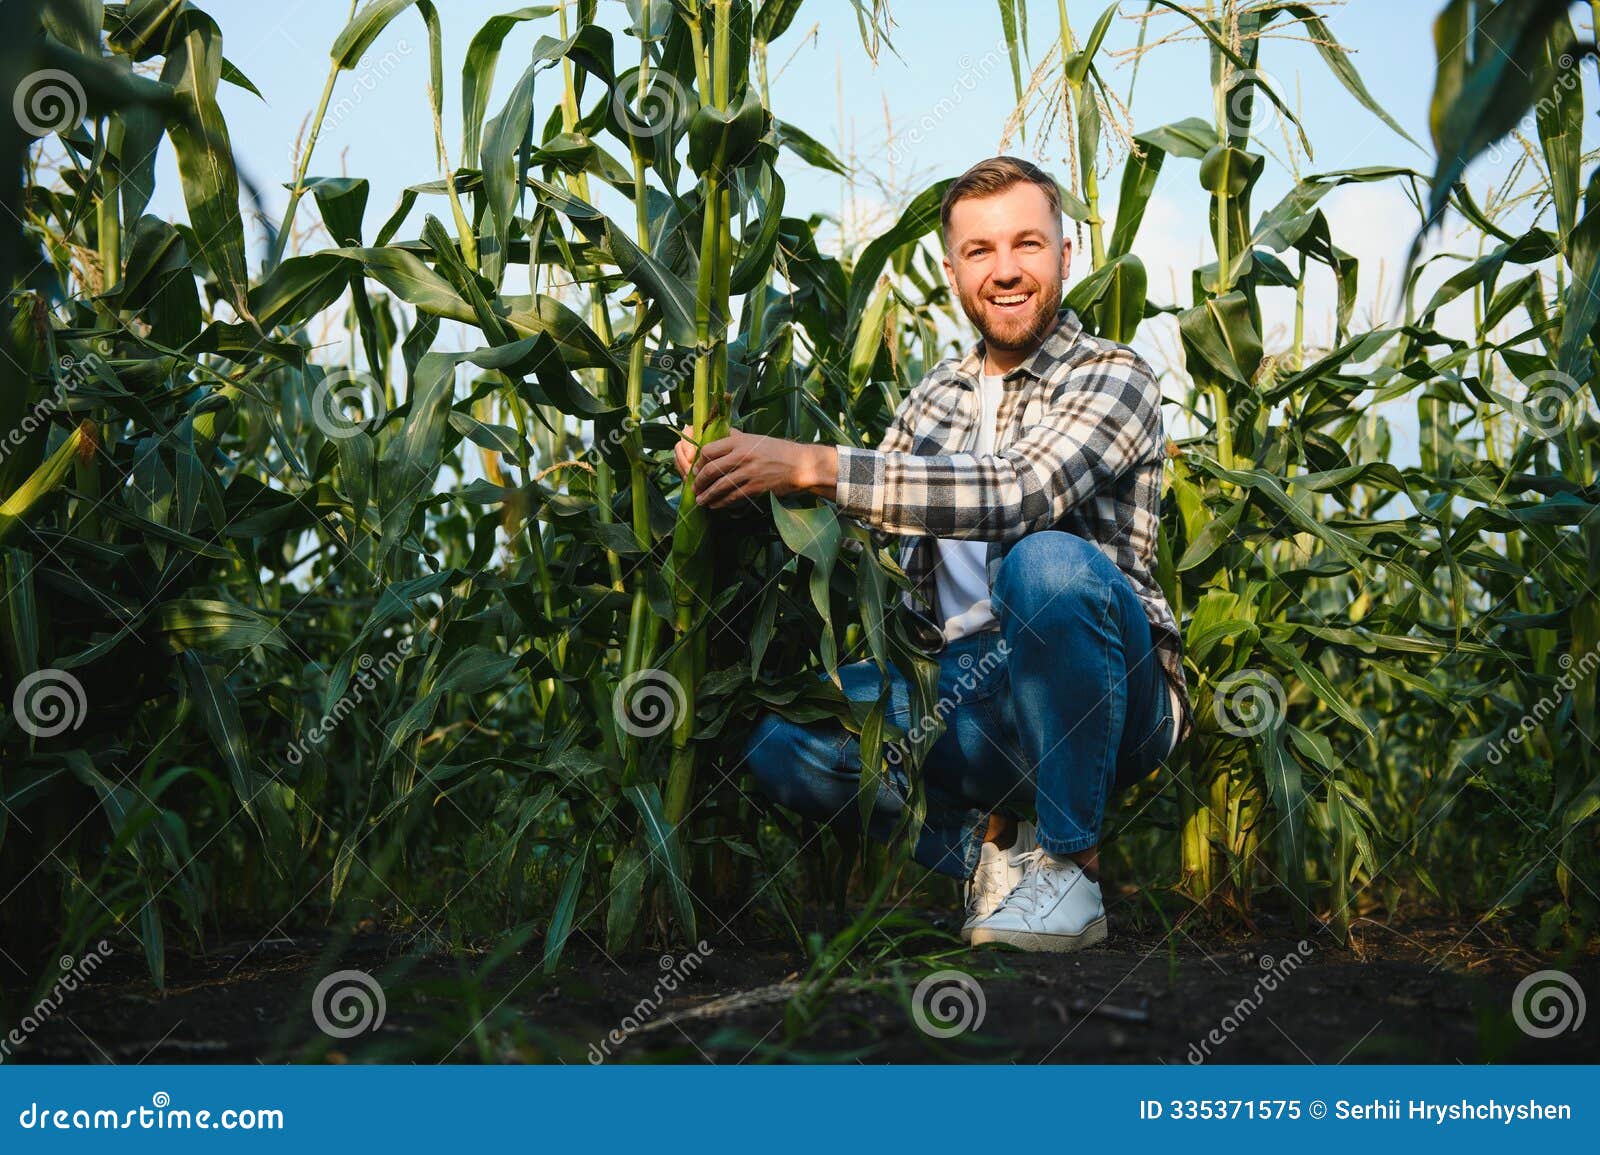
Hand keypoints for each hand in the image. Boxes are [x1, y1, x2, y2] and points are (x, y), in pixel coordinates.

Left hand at [673, 426, 835, 508]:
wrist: (800, 464)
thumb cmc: (777, 450)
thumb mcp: (755, 438)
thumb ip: (736, 437)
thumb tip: (720, 434)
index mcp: (739, 441)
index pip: (708, 451)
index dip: (699, 462)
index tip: (696, 470)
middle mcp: (742, 455)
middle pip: (711, 470)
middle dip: (699, 482)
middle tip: (694, 488)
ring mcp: (749, 472)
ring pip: (719, 486)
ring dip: (707, 496)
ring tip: (700, 501)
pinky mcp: (756, 487)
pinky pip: (733, 497)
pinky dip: (722, 503)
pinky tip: (716, 505)